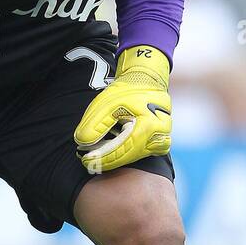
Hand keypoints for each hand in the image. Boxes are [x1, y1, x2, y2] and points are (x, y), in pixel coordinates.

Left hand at [75, 45, 170, 173]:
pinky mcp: (159, 145)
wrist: (146, 83)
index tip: (86, 161)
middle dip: (106, 160)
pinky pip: (139, 154)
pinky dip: (124, 153)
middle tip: (87, 160)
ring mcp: (162, 142)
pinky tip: (111, 150)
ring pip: (133, 157)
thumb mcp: (107, 103)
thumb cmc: (127, 92)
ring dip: (114, 158)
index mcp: (148, 126)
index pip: (122, 150)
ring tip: (96, 154)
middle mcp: (159, 137)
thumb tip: (84, 143)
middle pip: (127, 157)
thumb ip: (95, 124)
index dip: (102, 158)